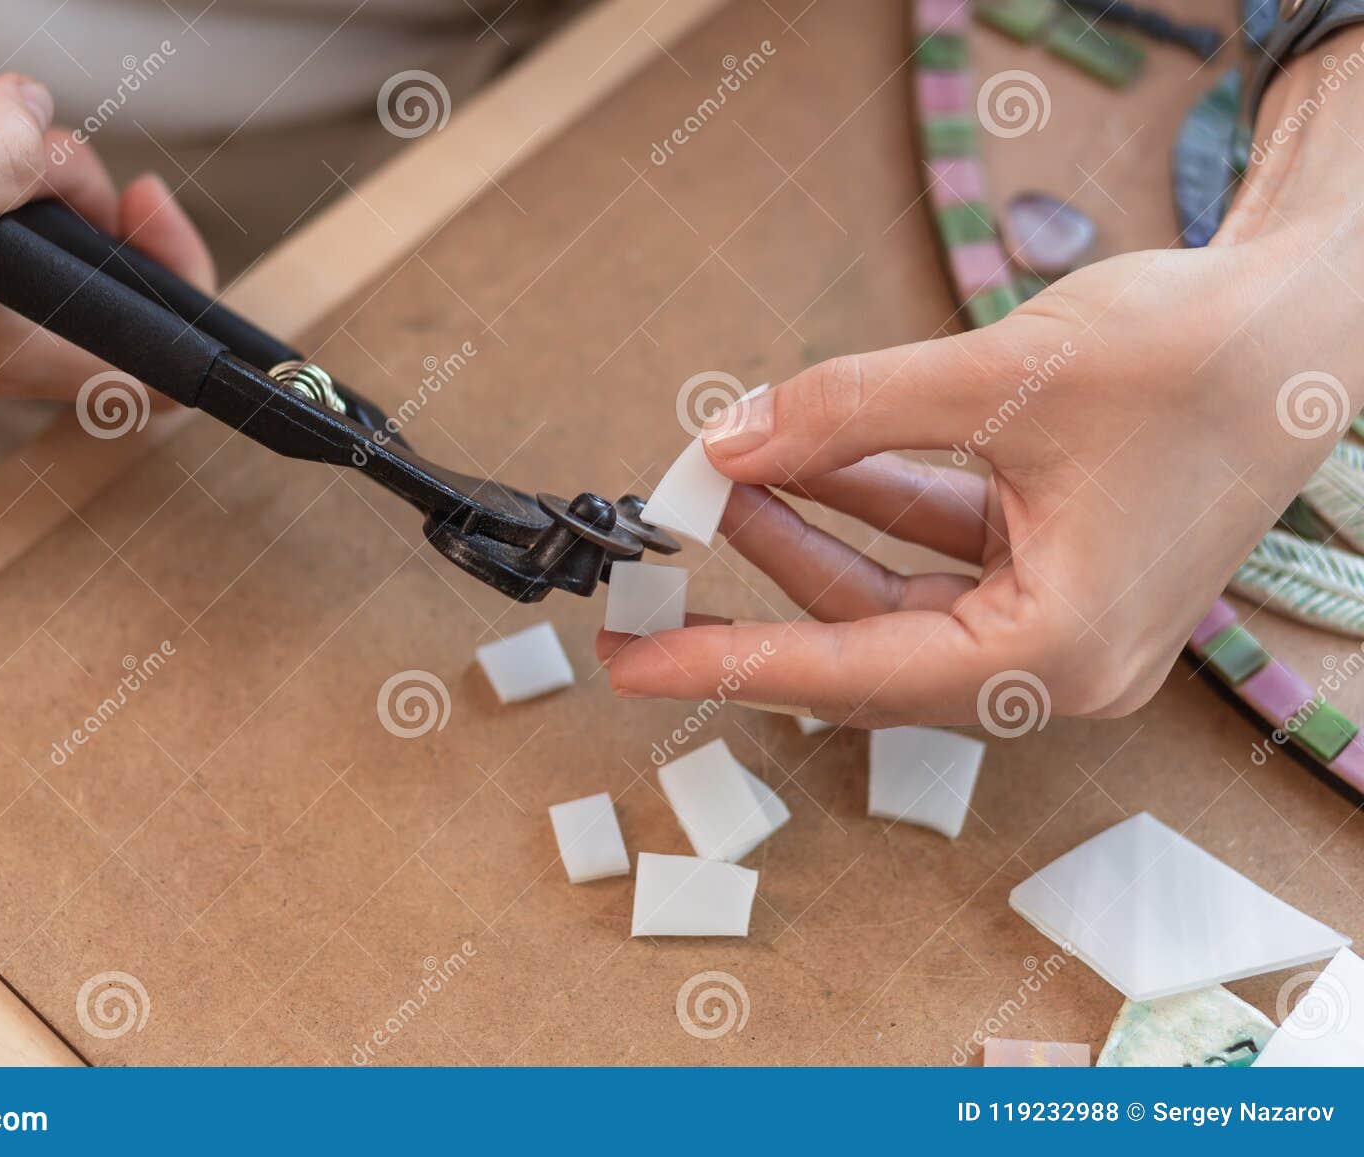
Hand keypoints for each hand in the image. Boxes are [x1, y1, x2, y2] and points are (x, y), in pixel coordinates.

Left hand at [598, 36, 1363, 728]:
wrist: (1307, 320)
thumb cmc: (1194, 354)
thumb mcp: (1001, 377)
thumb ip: (852, 412)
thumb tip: (730, 441)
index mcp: (1061, 650)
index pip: (857, 673)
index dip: (732, 662)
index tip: (633, 663)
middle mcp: (1060, 661)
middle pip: (868, 650)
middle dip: (761, 596)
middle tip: (656, 573)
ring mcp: (1060, 620)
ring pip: (895, 601)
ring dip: (810, 541)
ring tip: (724, 484)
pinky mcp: (1056, 570)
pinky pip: (935, 557)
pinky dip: (869, 511)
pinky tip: (802, 466)